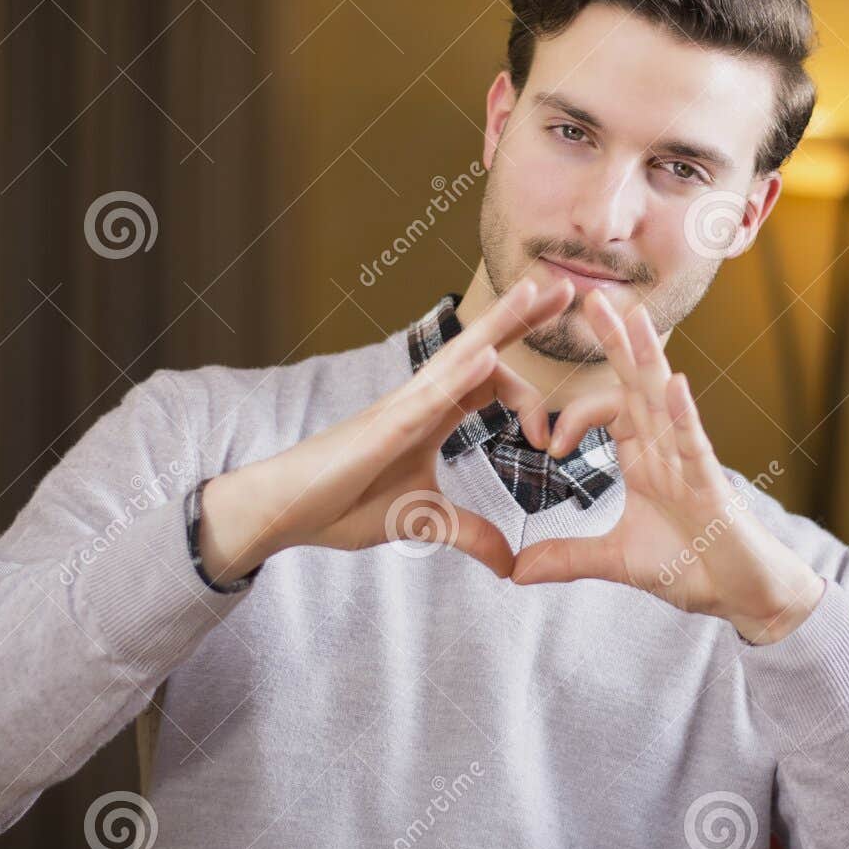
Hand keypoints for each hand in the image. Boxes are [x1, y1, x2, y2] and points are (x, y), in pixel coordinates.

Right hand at [199, 275, 573, 581]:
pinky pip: (426, 396)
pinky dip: (458, 374)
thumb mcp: (423, 522)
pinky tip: (487, 354)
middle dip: (523, 316)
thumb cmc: (341, 504)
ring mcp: (399, 407)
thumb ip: (470, 534)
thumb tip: (509, 563)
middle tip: (566, 284)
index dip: (527, 395)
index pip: (489, 379)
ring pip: (456, 355)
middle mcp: (419, 399)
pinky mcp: (381, 428)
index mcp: (432, 414)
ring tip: (531, 292)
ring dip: (496, 322)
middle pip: (479, 346)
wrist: (282, 512)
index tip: (548, 438)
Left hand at [510, 289, 824, 643]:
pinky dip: (684, 414)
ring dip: (649, 357)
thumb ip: (568, 557)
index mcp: (646, 458)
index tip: (548, 446)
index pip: (609, 411)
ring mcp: (690, 462)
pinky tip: (674, 385)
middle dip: (616, 340)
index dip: (575, 417)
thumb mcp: (616, 561)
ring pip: (666, 399)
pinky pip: (695, 443)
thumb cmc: (692, 567)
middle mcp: (667, 449)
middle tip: (589, 295)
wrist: (740, 596)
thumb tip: (516, 570)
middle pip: (638, 383)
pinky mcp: (710, 485)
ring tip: (635, 316)